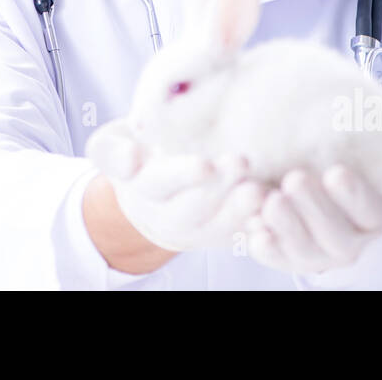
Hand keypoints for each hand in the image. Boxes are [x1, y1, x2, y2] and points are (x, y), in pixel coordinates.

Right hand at [86, 117, 268, 252]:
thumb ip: (112, 151)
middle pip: (190, 207)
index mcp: (139, 187)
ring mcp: (191, 228)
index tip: (205, 164)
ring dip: (238, 210)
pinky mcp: (214, 234)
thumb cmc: (136, 149)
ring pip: (213, 226)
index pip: (157, 182)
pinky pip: (233, 236)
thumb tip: (132, 158)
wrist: (147, 189)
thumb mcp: (110, 146)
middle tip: (242, 163)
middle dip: (217, 188)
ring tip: (260, 190)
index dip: (181, 176)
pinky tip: (271, 210)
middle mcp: (164, 214)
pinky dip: (252, 226)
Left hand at [245, 136, 381, 275]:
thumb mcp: (380, 156)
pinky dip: (264, 246)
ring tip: (266, 199)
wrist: (312, 187)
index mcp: (371, 218)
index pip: (369, 212)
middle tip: (294, 180)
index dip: (354, 196)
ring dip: (286, 229)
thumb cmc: (348, 166)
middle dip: (315, 211)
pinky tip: (250, 229)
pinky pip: (274, 259)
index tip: (337, 171)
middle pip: (337, 238)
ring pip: (305, 252)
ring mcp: (314, 254)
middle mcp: (346, 242)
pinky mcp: (284, 255)